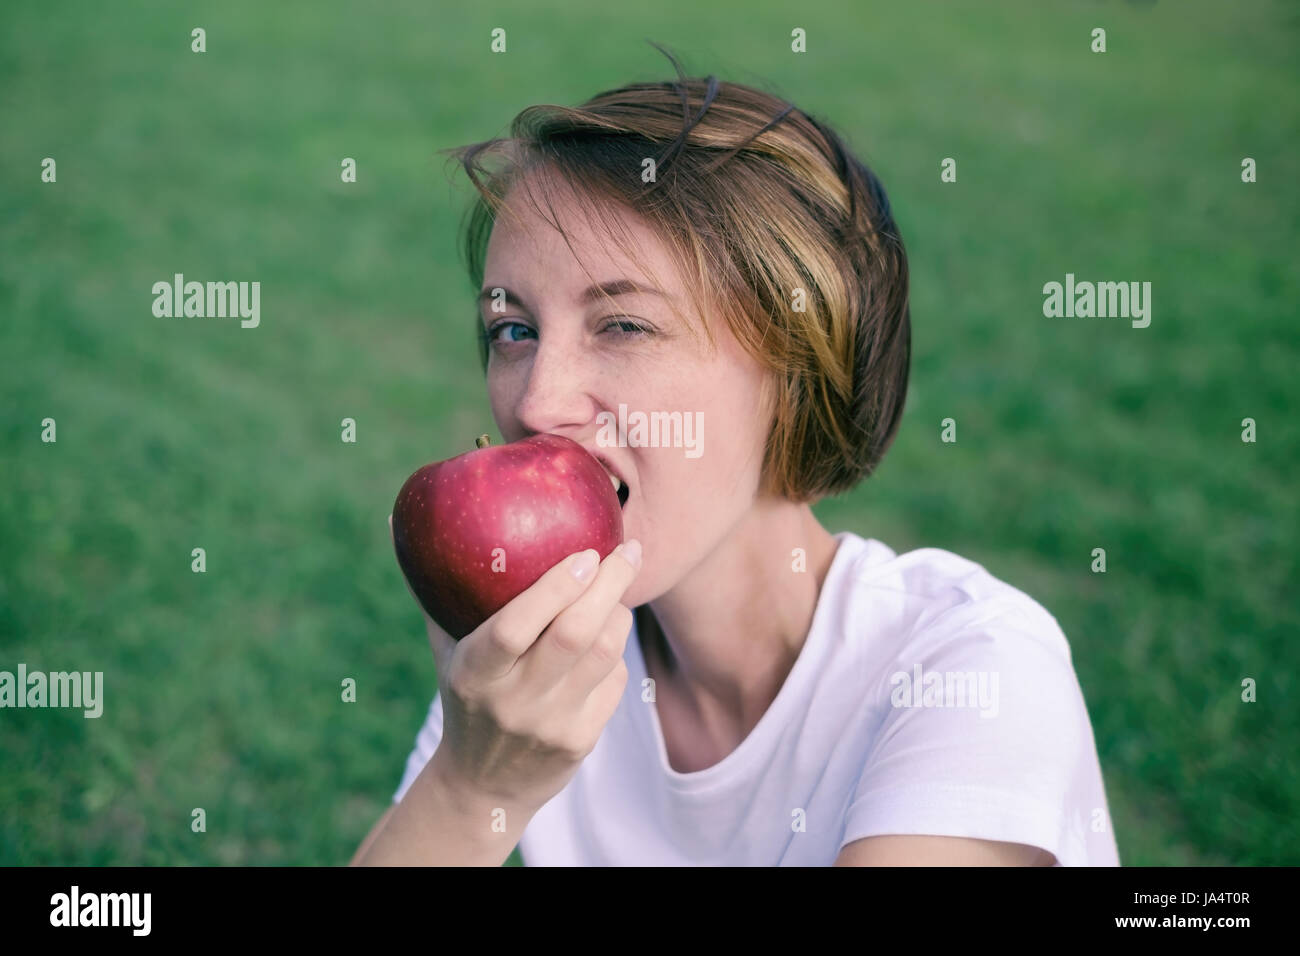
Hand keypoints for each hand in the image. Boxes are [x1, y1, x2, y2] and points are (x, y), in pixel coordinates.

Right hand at [390, 514, 640, 812]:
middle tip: (627, 551)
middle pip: (575, 634)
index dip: (554, 588)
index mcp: (472, 674)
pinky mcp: (581, 741)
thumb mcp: (445, 652)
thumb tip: (399, 516)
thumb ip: (436, 592)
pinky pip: (616, 681)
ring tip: (616, 590)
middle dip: (609, 585)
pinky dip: (617, 650)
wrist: (483, 787)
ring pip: (605, 654)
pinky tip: (607, 635)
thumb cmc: (466, 696)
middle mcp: (512, 701)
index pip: (514, 627)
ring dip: (619, 612)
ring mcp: (551, 724)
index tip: (584, 553)